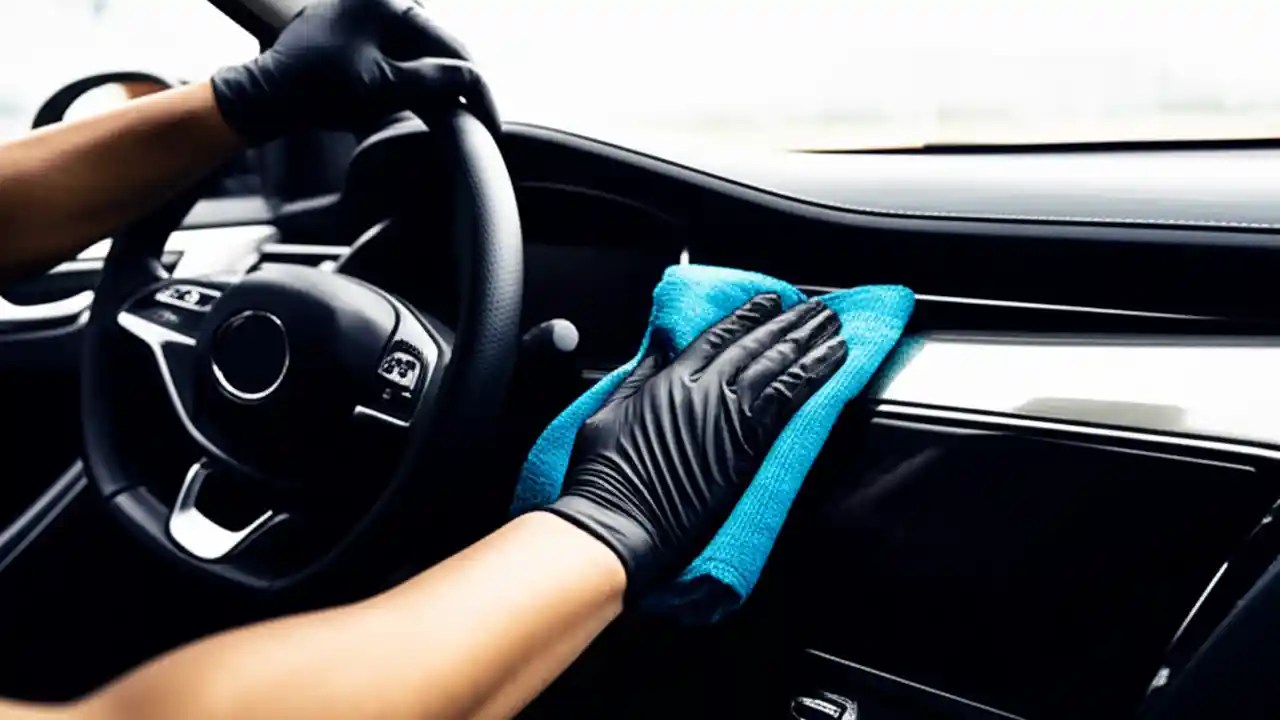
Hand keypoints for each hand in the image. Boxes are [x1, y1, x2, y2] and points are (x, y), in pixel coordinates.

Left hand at [211, 0, 496, 143]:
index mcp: (388, 2)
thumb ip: (435, 82)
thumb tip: (476, 82)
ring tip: (445, 117)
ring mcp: (362, 14)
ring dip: (431, 86)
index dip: (475, 87)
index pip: (450, 46)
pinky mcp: (351, 34)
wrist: (263, 99)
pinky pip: (394, 56)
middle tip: (472, 122)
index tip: (490, 122)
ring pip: (417, 55)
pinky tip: (411, 103)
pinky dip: (407, 80)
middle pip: (436, 48)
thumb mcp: (385, 88)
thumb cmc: (317, 89)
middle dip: (453, 85)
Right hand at [545, 294, 846, 591]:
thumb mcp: (609, 411)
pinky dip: (815, 374)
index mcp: (670, 379)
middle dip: (789, 321)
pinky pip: (791, 398)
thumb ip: (640, 377)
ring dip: (809, 341)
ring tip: (832, 325)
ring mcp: (729, 416)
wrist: (619, 522)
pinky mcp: (749, 447)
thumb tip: (660, 349)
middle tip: (816, 308)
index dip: (749, 315)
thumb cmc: (605, 477)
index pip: (719, 334)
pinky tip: (834, 361)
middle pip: (756, 344)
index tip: (771, 301)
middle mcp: (704, 390)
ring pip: (779, 364)